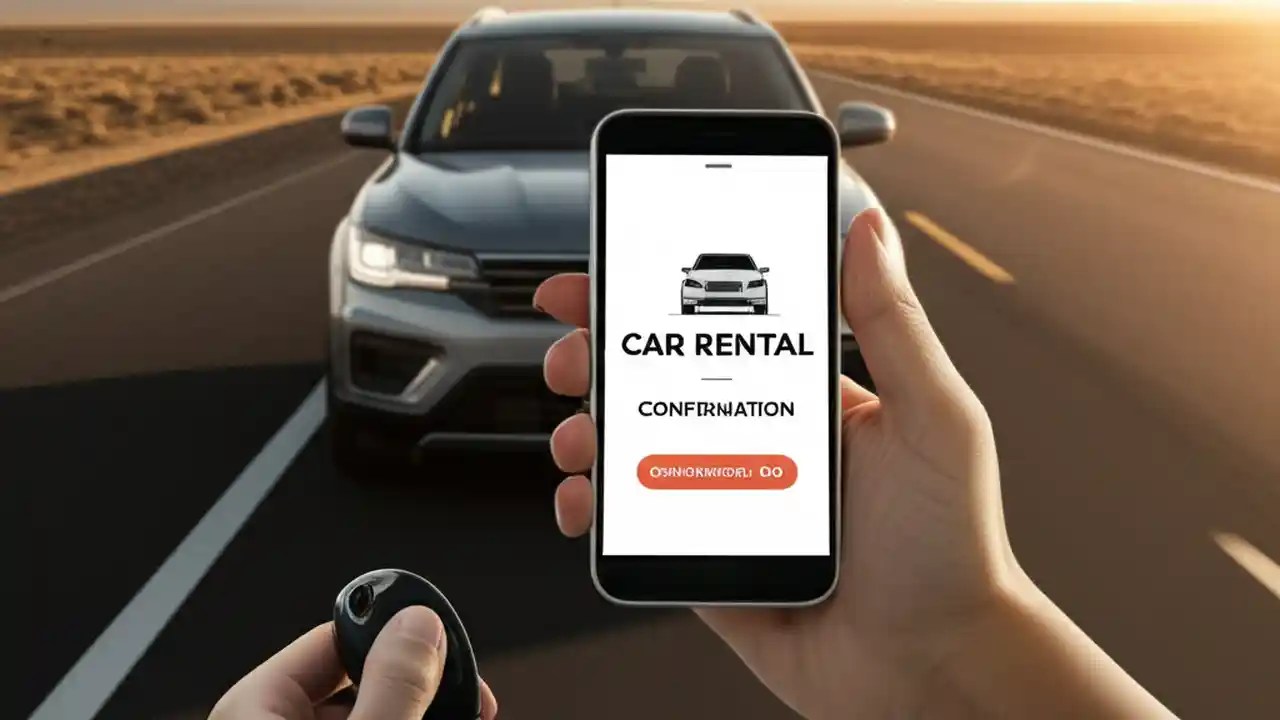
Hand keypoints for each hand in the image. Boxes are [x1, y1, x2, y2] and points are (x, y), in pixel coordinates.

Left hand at [211, 606, 497, 719]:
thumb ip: (391, 688)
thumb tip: (418, 626)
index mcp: (254, 707)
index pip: (335, 637)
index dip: (397, 633)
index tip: (442, 643)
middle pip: (358, 680)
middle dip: (417, 683)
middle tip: (465, 698)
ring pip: (368, 713)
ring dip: (416, 710)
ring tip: (460, 715)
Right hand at [534, 208, 1172, 718]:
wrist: (932, 668)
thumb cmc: (951, 549)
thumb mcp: (933, 420)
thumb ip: (896, 325)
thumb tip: (871, 230)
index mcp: (808, 399)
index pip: (721, 329)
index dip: (659, 293)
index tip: (609, 269)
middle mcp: (761, 443)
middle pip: (659, 384)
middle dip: (600, 359)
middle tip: (573, 355)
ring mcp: (727, 501)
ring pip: (634, 452)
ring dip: (588, 432)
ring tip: (578, 437)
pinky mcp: (704, 560)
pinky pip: (634, 526)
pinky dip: (594, 510)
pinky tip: (586, 503)